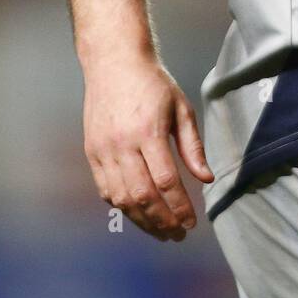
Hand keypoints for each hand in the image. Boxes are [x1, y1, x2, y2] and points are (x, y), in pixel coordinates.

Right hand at [83, 54, 214, 239]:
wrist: (114, 63)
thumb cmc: (153, 84)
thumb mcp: (181, 108)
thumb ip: (192, 146)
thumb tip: (206, 179)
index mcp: (148, 131)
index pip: (166, 181)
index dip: (179, 207)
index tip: (192, 222)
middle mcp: (122, 144)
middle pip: (142, 196)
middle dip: (162, 221)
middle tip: (178, 234)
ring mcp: (103, 150)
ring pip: (121, 198)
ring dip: (142, 220)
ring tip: (160, 231)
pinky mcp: (91, 152)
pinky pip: (105, 189)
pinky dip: (121, 206)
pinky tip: (137, 213)